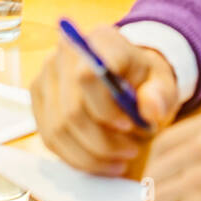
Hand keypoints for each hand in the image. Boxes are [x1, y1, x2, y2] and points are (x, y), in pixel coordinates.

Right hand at [31, 24, 181, 175]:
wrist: (125, 74)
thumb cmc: (143, 79)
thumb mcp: (162, 83)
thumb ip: (160, 95)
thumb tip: (151, 110)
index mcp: (100, 39)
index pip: (88, 75)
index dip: (106, 108)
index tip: (129, 126)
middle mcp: (66, 51)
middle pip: (72, 109)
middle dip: (102, 141)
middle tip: (130, 152)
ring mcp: (47, 74)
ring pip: (59, 128)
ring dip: (90, 155)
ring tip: (119, 160)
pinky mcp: (38, 97)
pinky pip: (50, 137)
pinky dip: (76, 157)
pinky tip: (100, 161)